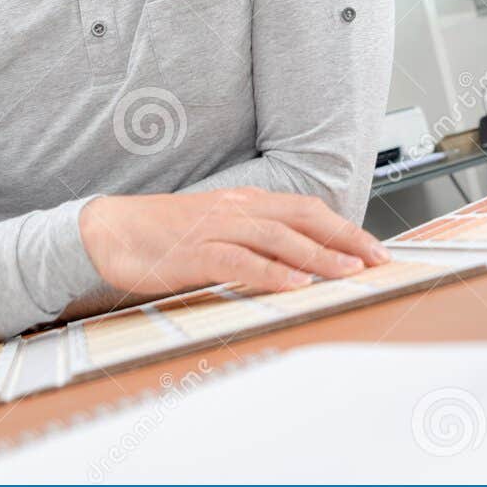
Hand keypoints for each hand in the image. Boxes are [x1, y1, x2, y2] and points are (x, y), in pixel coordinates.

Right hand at [77, 187, 390, 296]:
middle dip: (345, 239)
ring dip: (318, 256)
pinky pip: (240, 261)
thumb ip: (254, 239)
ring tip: (349, 272)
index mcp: (245, 202)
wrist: (109, 231)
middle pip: (304, 218)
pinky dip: (272, 272)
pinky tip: (295, 284)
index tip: (372, 248)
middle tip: (377, 259)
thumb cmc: (162, 235)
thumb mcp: (217, 230)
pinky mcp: (195, 253)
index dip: (344, 229)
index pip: (307, 210)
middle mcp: (238, 209)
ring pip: (279, 238)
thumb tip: (294, 260)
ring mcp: (217, 228)